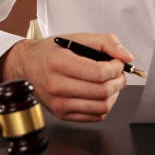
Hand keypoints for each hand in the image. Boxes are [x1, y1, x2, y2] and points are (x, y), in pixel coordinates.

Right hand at [0, 32, 133, 121]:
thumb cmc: (51, 52)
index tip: (118, 63)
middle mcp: (56, 85)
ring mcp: (59, 103)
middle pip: (102, 91)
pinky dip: (104, 105)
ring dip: (114, 94)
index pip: (99, 73)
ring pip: (102, 107)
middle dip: (118, 81)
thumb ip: (105, 42)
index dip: (116, 68)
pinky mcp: (62, 114)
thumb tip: (127, 57)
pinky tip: (100, 94)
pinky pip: (95, 116)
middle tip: (118, 73)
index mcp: (59, 63)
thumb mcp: (77, 38)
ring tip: (111, 83)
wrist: (27, 66)